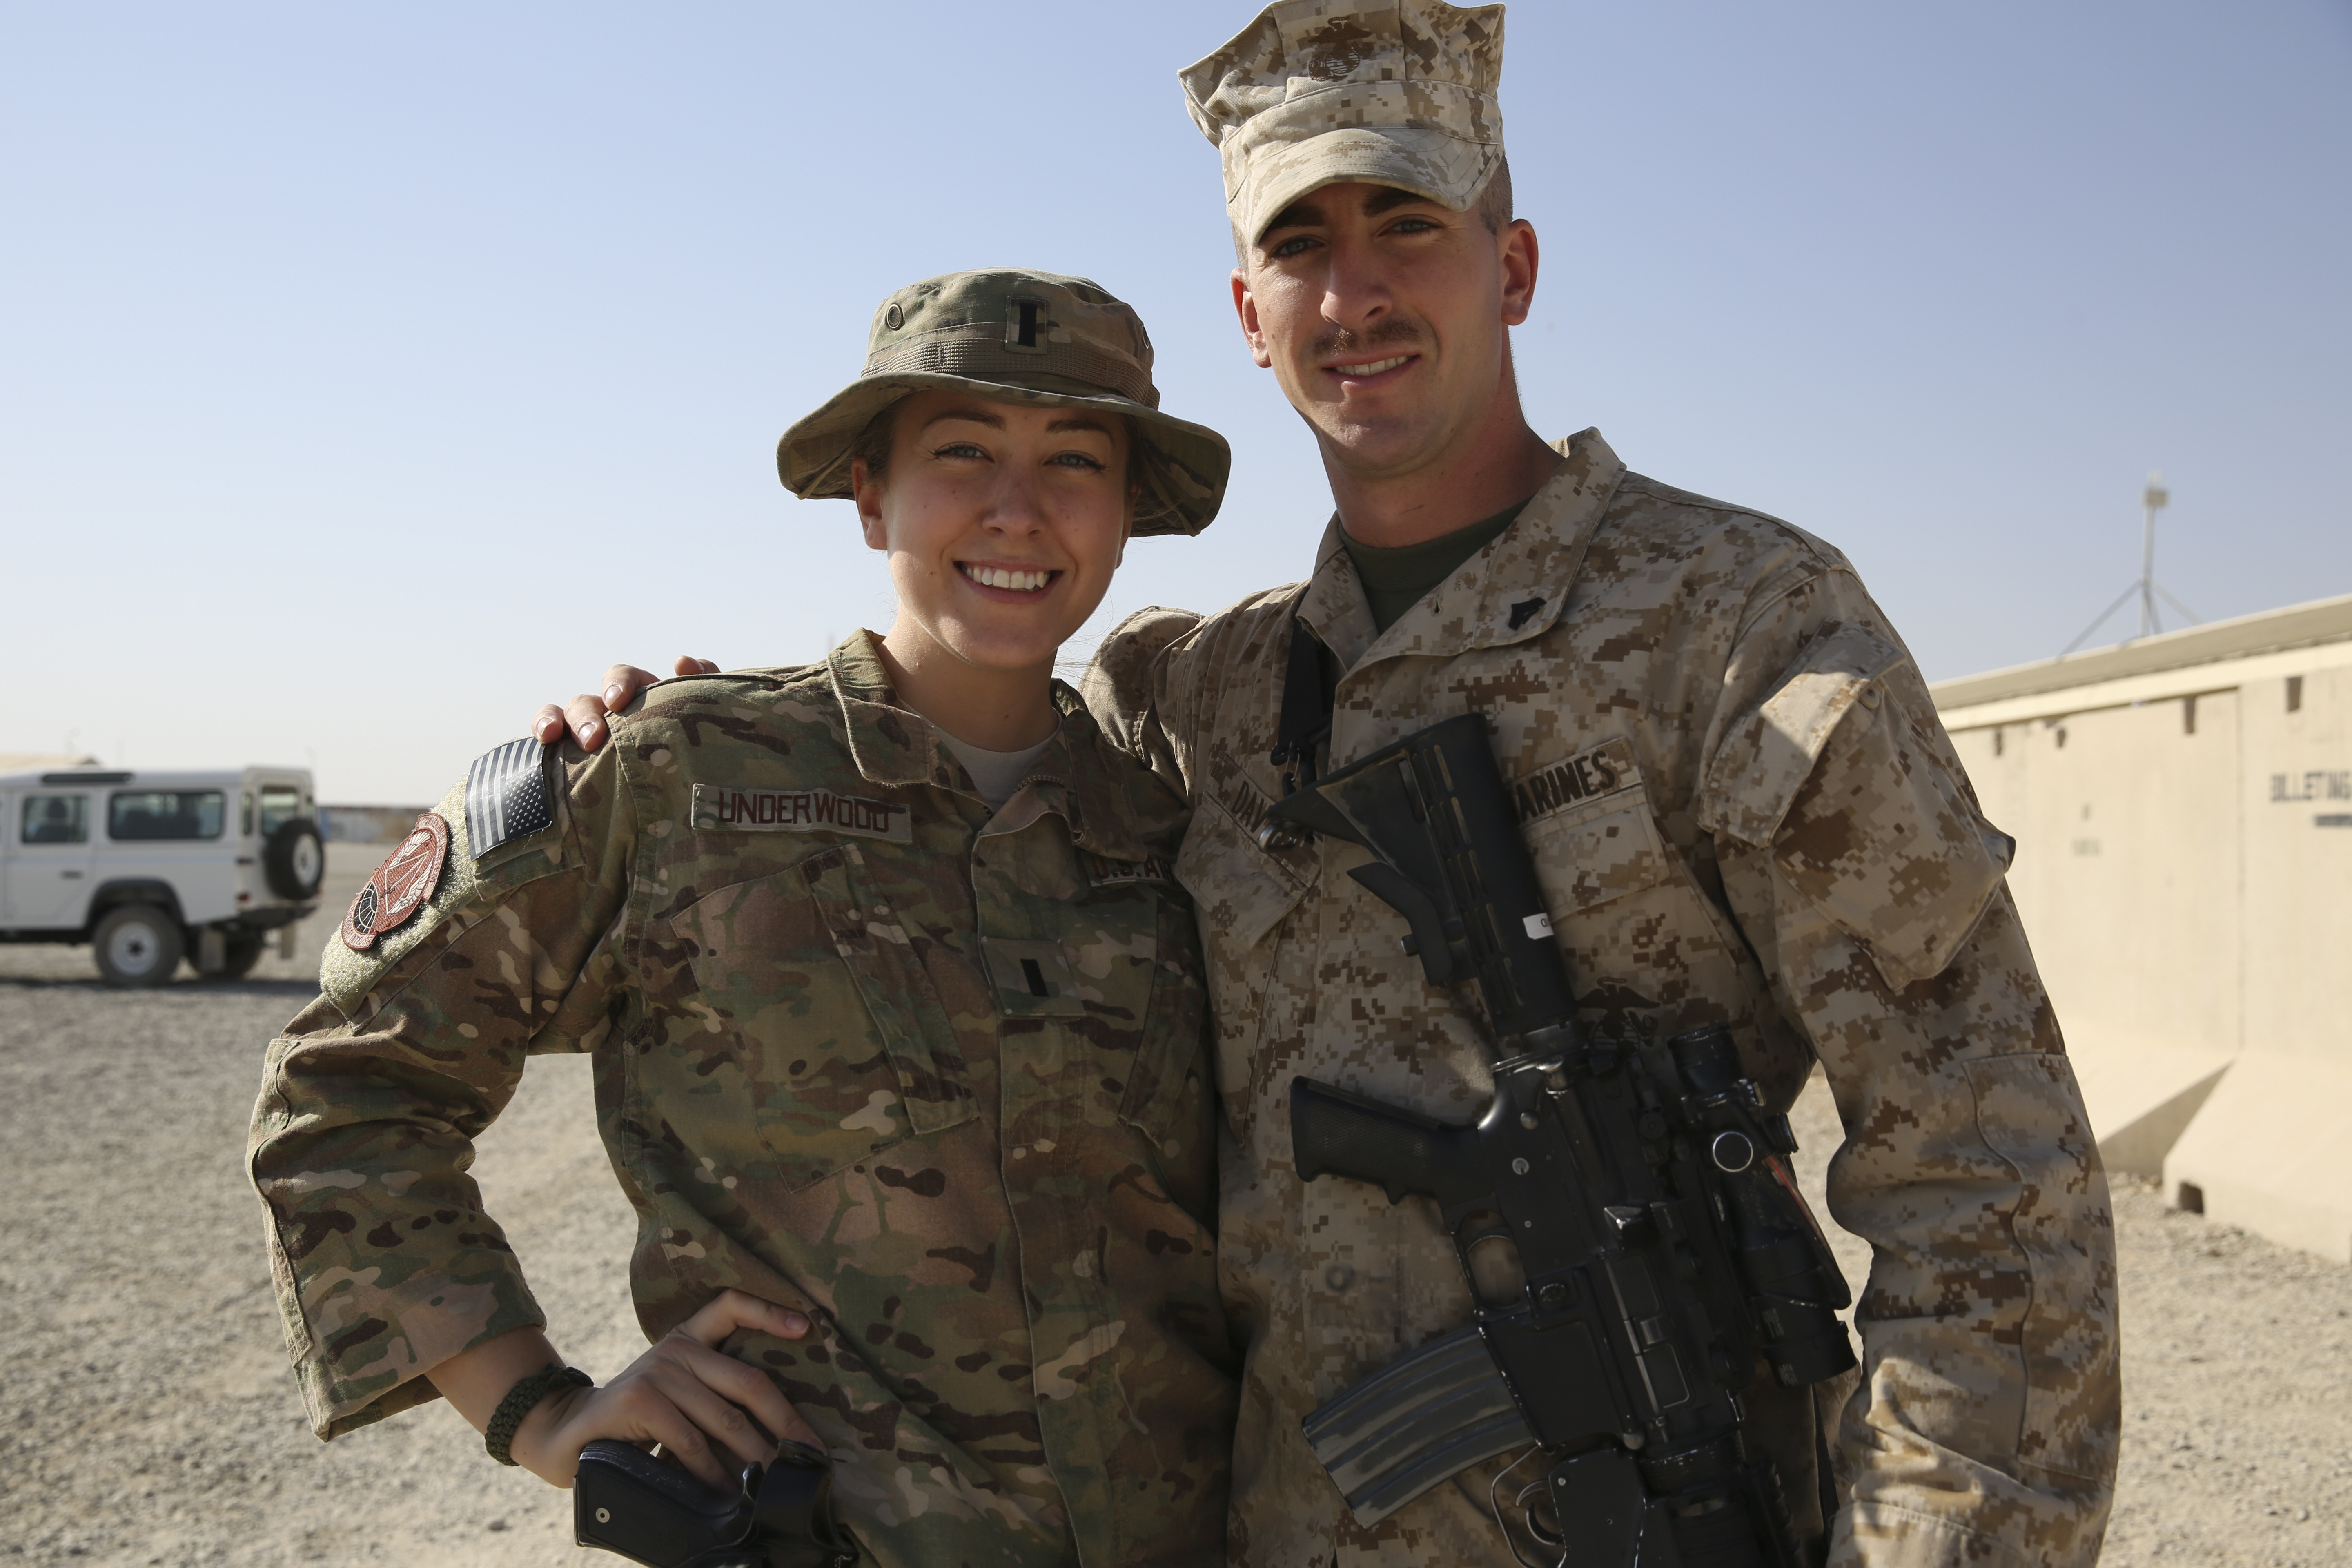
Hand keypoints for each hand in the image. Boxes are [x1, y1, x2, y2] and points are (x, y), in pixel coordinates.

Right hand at [493, 1291, 816, 1489]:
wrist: (566, 1434)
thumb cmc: (634, 1419)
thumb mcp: (676, 1395)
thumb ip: (713, 1397)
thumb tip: (776, 1435)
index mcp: (688, 1337)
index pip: (731, 1305)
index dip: (770, 1311)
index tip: (805, 1327)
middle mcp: (676, 1346)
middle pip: (747, 1381)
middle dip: (785, 1423)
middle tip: (809, 1456)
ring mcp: (657, 1370)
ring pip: (724, 1419)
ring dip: (755, 1457)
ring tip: (775, 1483)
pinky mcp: (640, 1398)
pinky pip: (691, 1441)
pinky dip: (712, 1472)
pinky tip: (728, 1491)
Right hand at [532, 655, 718, 751]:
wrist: (694, 799)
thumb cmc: (699, 750)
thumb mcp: (705, 716)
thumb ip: (704, 684)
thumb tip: (683, 662)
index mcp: (640, 701)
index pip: (623, 679)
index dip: (619, 683)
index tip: (619, 701)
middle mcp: (609, 716)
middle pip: (588, 701)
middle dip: (587, 715)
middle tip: (596, 739)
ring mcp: (588, 736)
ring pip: (564, 717)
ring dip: (561, 723)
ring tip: (566, 743)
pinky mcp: (573, 762)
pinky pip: (549, 743)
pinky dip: (542, 729)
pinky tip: (546, 740)